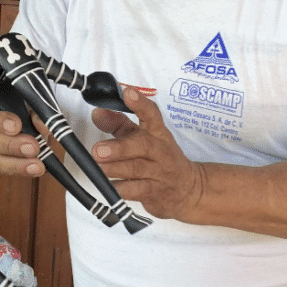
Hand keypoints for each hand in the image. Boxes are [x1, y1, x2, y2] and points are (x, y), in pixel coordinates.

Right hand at [0, 92, 47, 176]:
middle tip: (33, 147)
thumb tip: (43, 126)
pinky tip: (33, 170)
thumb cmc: (19, 101)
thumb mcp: (27, 99)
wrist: (17, 107)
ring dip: (17, 164)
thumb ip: (35, 109)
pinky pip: (3, 168)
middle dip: (12, 146)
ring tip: (36, 166)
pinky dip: (19, 170)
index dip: (0, 121)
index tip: (16, 126)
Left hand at [91, 87, 203, 220]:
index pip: (152, 114)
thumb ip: (119, 124)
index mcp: (158, 133)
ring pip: (137, 169)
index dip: (140, 103)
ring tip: (97, 166)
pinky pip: (136, 191)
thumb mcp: (143, 137)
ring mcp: (159, 172)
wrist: (189, 189)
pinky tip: (109, 186)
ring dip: (114, 168)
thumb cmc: (160, 158)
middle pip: (143, 145)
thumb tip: (98, 113)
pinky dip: (121, 189)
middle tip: (98, 150)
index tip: (127, 93)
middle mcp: (160, 151)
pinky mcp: (155, 193)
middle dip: (119, 148)